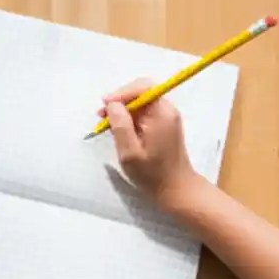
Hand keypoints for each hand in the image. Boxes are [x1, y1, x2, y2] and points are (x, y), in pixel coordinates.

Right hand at [99, 79, 205, 210]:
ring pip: (141, 102)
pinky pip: (144, 112)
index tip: (104, 105)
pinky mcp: (163, 125)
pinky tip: (119, 130)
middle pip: (142, 91)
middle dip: (120, 100)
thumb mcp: (130, 152)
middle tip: (102, 115)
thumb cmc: (153, 174)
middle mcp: (167, 111)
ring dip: (123, 109)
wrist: (177, 190)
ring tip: (106, 124)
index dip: (122, 92)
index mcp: (162, 114)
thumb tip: (112, 104)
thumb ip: (120, 125)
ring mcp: (166, 118)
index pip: (143, 87)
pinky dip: (129, 117)